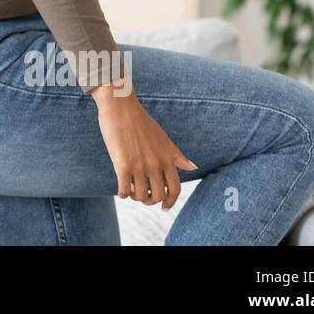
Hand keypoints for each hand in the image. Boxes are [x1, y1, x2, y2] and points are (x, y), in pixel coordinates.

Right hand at [93, 89, 198, 209]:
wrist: (120, 106)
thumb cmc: (140, 121)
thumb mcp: (163, 138)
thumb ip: (177, 155)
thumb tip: (193, 167)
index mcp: (167, 158)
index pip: (175, 189)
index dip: (171, 201)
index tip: (164, 207)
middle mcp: (156, 163)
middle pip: (158, 195)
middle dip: (150, 200)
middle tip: (143, 196)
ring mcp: (139, 165)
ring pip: (141, 195)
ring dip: (135, 196)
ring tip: (130, 190)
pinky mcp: (122, 164)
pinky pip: (124, 189)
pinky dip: (123, 194)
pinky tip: (121, 189)